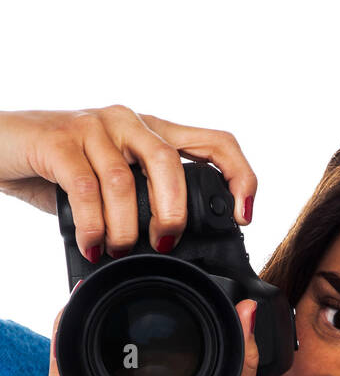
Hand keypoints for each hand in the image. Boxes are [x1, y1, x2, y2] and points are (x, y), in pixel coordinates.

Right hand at [0, 104, 256, 255]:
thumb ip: (145, 205)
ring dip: (125, 228)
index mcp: (154, 134)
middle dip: (173, 214)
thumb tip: (176, 251)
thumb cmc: (61, 170)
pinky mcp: (59, 139)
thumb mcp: (114, 187)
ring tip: (118, 251)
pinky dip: (93, 226)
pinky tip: (93, 247)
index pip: (216, 143)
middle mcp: (130, 123)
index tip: (244, 218)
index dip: (239, 177)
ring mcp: (94, 127)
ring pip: (125, 181)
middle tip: (164, 244)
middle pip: (172, 163)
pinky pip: (85, 187)